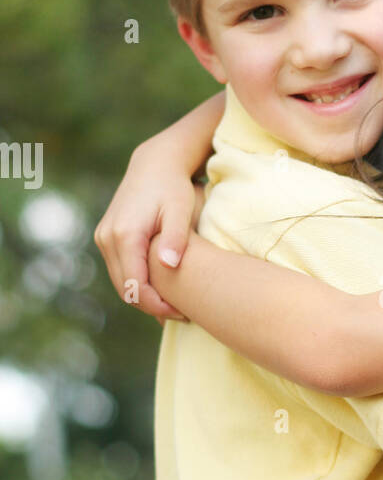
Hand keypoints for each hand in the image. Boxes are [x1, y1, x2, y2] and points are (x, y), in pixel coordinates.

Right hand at [94, 147, 204, 320]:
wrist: (154, 164)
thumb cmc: (173, 187)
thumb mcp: (179, 210)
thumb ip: (175, 238)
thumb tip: (169, 265)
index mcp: (125, 235)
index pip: (136, 285)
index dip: (157, 305)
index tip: (182, 314)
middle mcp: (107, 238)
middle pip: (125, 288)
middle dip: (151, 306)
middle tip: (182, 315)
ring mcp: (103, 237)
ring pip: (120, 282)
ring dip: (143, 297)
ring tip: (174, 305)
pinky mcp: (106, 237)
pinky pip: (119, 270)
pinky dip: (137, 283)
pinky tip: (161, 289)